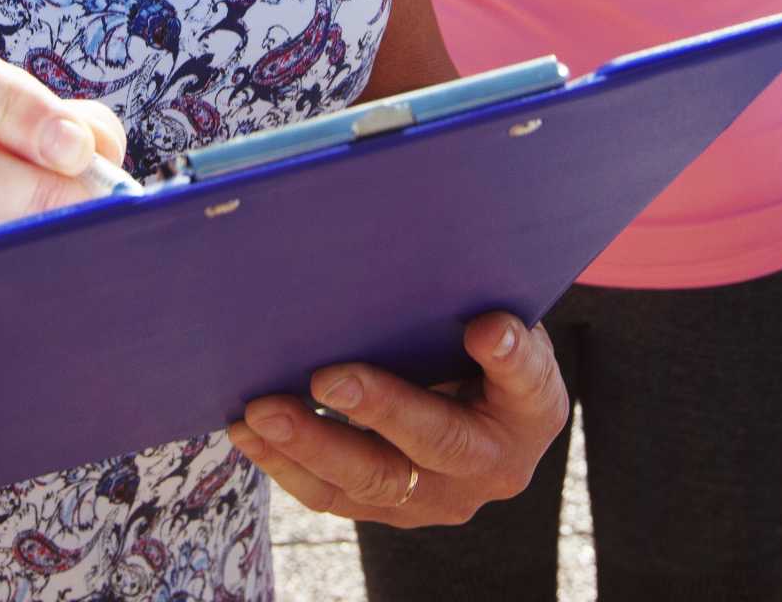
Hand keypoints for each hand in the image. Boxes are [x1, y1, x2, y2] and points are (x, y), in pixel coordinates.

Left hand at [225, 311, 567, 527]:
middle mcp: (493, 464)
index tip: (485, 330)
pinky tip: (250, 431)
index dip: (507, 356)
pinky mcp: (391, 510)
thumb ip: (476, 307)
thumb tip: (430, 271)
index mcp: (532, 406)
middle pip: (436, 442)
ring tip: (262, 411)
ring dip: (312, 444)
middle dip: (380, 408)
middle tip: (327, 375)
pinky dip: (288, 464)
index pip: (526, 378)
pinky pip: (334, 496)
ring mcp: (439, 497)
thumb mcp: (496, 321)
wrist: (480, 418)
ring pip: (373, 480)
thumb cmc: (481, 351)